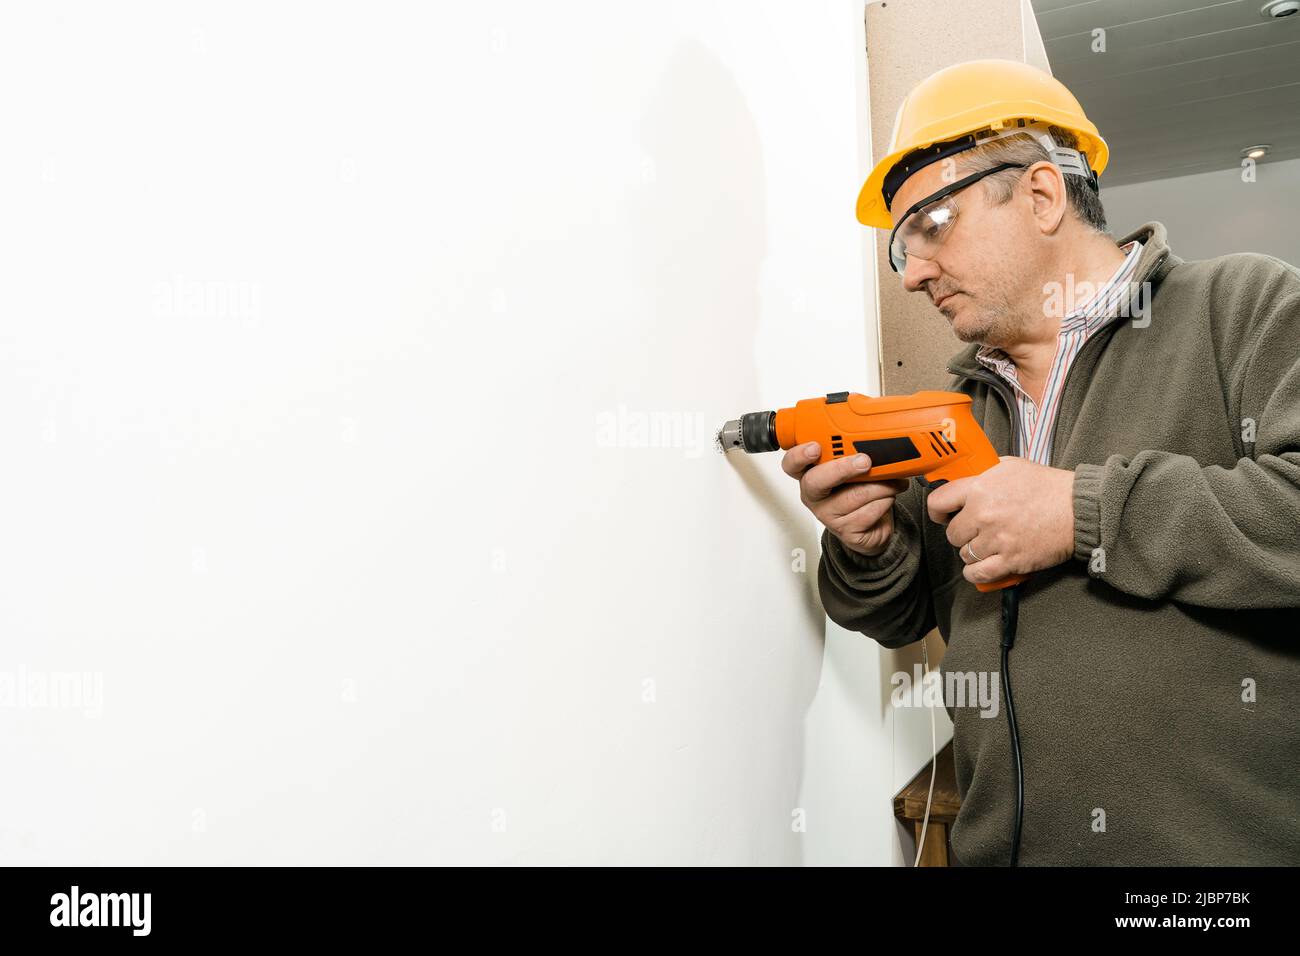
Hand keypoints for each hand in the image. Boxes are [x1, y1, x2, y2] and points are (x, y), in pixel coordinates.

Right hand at [781, 443, 909, 556]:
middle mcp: (814, 496)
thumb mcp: (853, 466)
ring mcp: (828, 516)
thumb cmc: (861, 489)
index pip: (792, 463)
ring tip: (891, 482)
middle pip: (816, 481)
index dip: (799, 455)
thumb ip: (853, 452)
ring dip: (880, 486)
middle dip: (842, 468)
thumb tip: (869, 439)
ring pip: (854, 496)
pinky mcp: (846, 532)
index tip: (815, 447)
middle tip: (864, 461)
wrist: (875, 523)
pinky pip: (869, 512)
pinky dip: (885, 501)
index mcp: (810, 474)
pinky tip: (886, 499)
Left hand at [925, 456, 1074, 585]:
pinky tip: (982, 566)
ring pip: (965, 554)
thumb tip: (965, 478)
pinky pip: (977, 574)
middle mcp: (983, 515)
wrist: (1078, 509)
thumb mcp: (1010, 466)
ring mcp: (996, 540)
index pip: (938, 502)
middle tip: (976, 530)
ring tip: (988, 545)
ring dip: (973, 552)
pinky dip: (976, 573)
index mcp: (980, 489)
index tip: (942, 515)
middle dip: (962, 533)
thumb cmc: (1047, 487)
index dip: (937, 510)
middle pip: (952, 534)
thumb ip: (983, 474)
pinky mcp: (1010, 561)